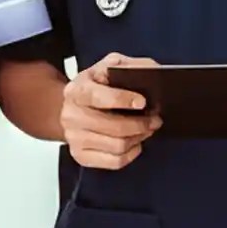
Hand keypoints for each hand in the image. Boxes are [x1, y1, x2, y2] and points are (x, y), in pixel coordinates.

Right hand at [61, 53, 161, 169]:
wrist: (72, 107)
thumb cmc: (95, 86)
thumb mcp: (109, 67)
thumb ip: (129, 66)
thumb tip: (153, 72)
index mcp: (76, 90)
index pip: (99, 97)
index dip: (123, 100)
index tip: (142, 102)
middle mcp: (71, 115)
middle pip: (113, 127)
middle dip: (140, 124)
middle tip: (155, 119)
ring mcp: (74, 138)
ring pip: (117, 146)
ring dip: (138, 138)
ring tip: (146, 129)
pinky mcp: (80, 155)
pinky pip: (114, 161)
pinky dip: (131, 153)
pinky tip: (135, 143)